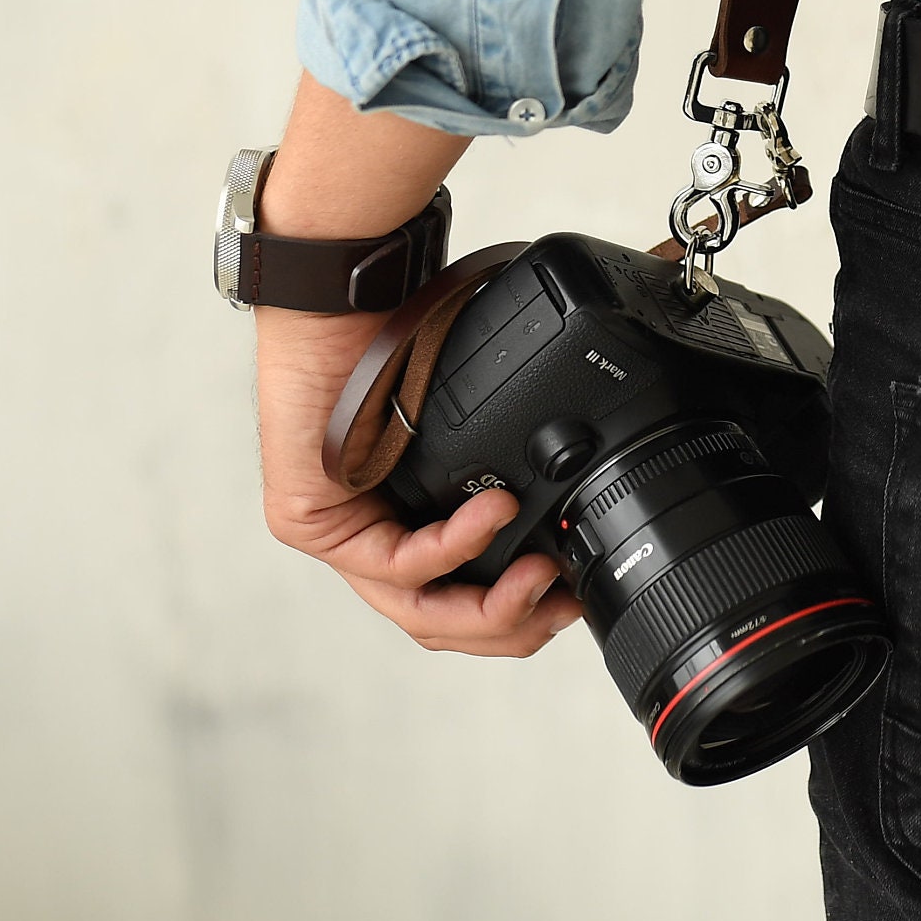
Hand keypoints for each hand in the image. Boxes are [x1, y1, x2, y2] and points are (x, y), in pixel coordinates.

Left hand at [251, 73, 584, 654]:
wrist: (346, 294)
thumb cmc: (405, 330)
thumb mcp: (484, 402)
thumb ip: (526, 439)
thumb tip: (609, 410)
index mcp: (415, 517)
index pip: (467, 598)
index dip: (527, 613)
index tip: (580, 597)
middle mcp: (374, 534)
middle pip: (448, 625)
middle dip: (520, 625)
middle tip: (566, 601)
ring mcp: (338, 534)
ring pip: (421, 613)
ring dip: (495, 603)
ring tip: (540, 571)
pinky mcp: (311, 524)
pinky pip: (395, 564)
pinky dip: (457, 546)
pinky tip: (496, 511)